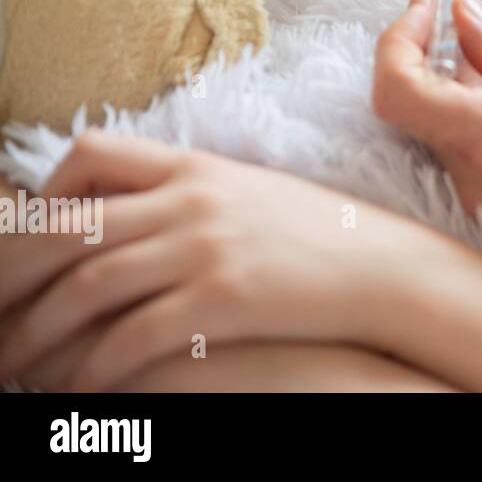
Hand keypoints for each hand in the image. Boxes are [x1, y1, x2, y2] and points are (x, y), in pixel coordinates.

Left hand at [0, 132, 430, 389]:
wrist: (385, 267)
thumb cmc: (321, 235)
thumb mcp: (251, 193)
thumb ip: (190, 195)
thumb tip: (129, 220)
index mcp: (196, 165)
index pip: (92, 151)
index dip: (44, 191)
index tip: (30, 234)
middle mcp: (191, 198)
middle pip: (66, 225)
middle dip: (7, 274)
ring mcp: (205, 247)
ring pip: (84, 285)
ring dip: (34, 333)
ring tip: (12, 364)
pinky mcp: (221, 299)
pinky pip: (129, 336)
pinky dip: (91, 368)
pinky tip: (78, 390)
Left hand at [373, 0, 481, 313]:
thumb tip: (463, 13)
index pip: (396, 89)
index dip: (398, 38)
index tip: (427, 4)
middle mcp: (472, 183)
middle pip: (420, 106)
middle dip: (437, 51)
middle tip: (469, 12)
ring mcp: (480, 209)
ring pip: (446, 130)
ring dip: (464, 83)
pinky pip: (470, 158)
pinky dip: (481, 118)